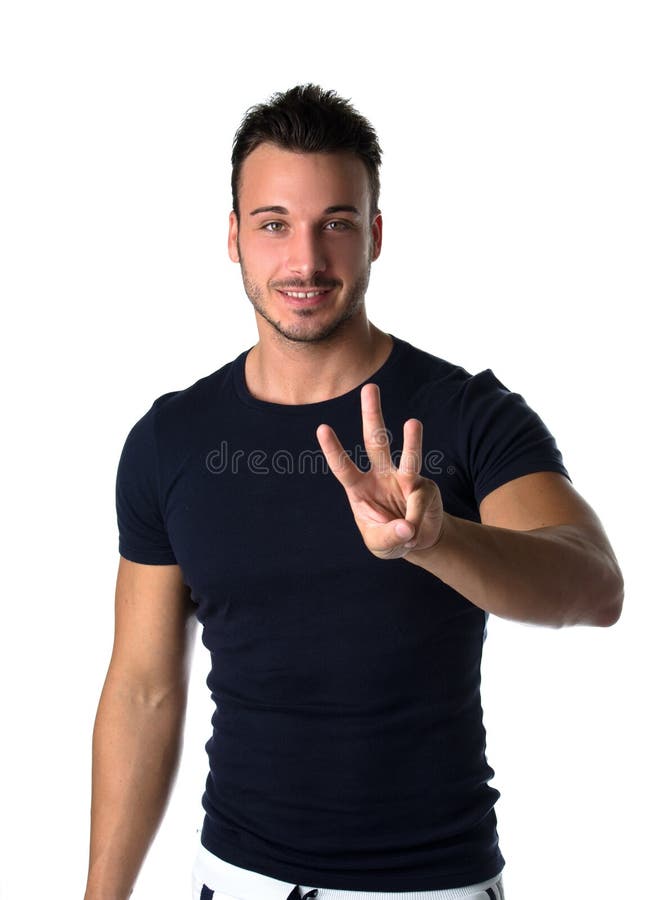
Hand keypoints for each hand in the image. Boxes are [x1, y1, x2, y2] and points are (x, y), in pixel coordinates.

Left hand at [316, 383, 444, 559]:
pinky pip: (420, 501)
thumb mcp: (381, 544)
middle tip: (370, 388)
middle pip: (376, 441)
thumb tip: (406, 526)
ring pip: (408, 455)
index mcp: (359, 488)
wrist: (417, 540)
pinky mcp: (424, 487)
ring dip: (411, 439)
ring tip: (413, 424)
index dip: (333, 450)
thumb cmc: (389, 537)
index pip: (344, 467)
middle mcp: (381, 476)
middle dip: (372, 415)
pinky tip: (414, 531)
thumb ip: (389, 537)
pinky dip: (416, 517)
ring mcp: (405, 478)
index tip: (322, 428)